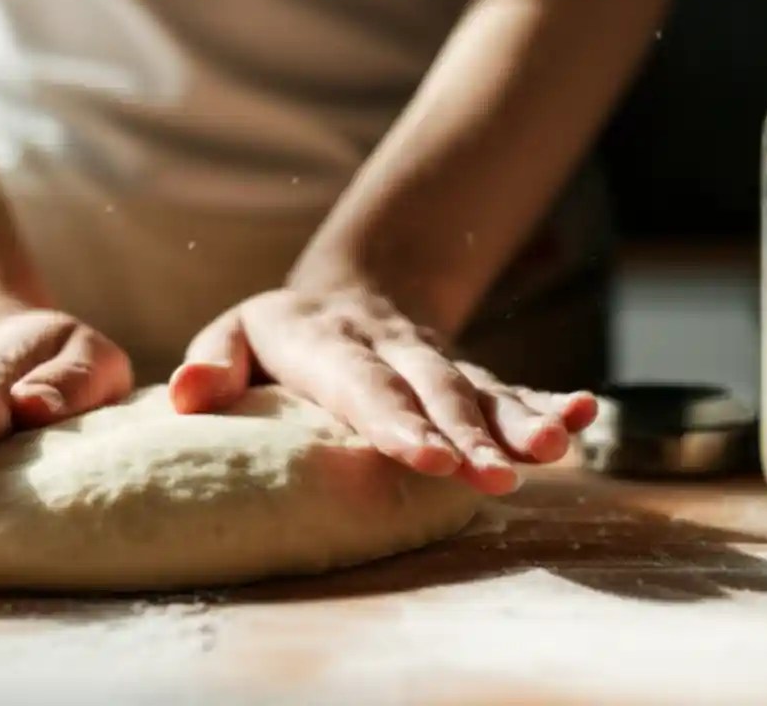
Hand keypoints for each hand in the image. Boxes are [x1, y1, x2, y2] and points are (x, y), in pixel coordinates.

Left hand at [170, 287, 596, 494]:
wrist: (351, 291)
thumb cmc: (281, 335)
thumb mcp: (236, 334)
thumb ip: (213, 360)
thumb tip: (182, 396)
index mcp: (325, 340)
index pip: (360, 382)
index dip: (395, 419)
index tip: (423, 457)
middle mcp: (389, 346)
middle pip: (433, 388)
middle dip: (468, 432)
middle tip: (496, 475)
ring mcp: (435, 359)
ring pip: (480, 387)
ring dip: (517, 420)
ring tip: (555, 450)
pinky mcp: (466, 372)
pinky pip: (510, 385)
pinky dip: (548, 402)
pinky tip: (584, 417)